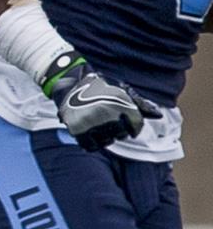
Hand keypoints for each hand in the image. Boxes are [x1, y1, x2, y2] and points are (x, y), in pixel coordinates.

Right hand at [43, 52, 160, 150]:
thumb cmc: (102, 87)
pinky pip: (91, 146)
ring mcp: (91, 121)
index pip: (135, 126)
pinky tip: (91, 134)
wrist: (71, 82)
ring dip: (106, 137)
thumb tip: (158, 115)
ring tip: (99, 126)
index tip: (127, 123)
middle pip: (121, 134)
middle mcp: (107, 112)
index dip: (133, 126)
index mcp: (120, 102)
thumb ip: (140, 104)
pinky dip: (92, 143)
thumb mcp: (122, 90)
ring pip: (107, 141)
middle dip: (119, 130)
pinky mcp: (77, 128)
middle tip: (110, 122)